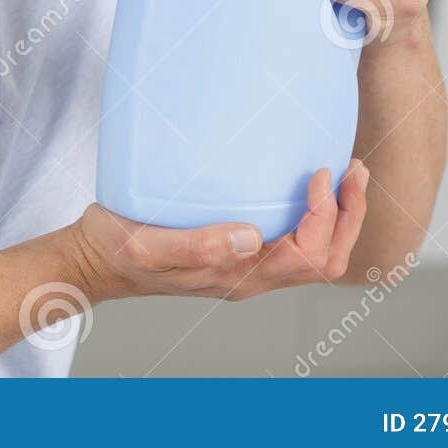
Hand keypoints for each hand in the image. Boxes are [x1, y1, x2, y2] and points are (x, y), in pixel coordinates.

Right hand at [66, 160, 371, 301]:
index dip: (325, 215)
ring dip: (338, 216)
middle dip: (349, 216)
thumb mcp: (146, 245)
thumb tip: (250, 236)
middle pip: (326, 260)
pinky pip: (294, 241)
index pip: (308, 256)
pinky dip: (315, 215)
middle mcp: (250, 277)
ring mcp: (246, 266)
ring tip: (344, 173)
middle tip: (354, 169)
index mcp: (237, 278)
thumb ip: (196, 245)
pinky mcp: (237, 250)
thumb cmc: (114, 249)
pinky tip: (303, 182)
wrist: (93, 261)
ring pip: (316, 254)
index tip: (316, 172)